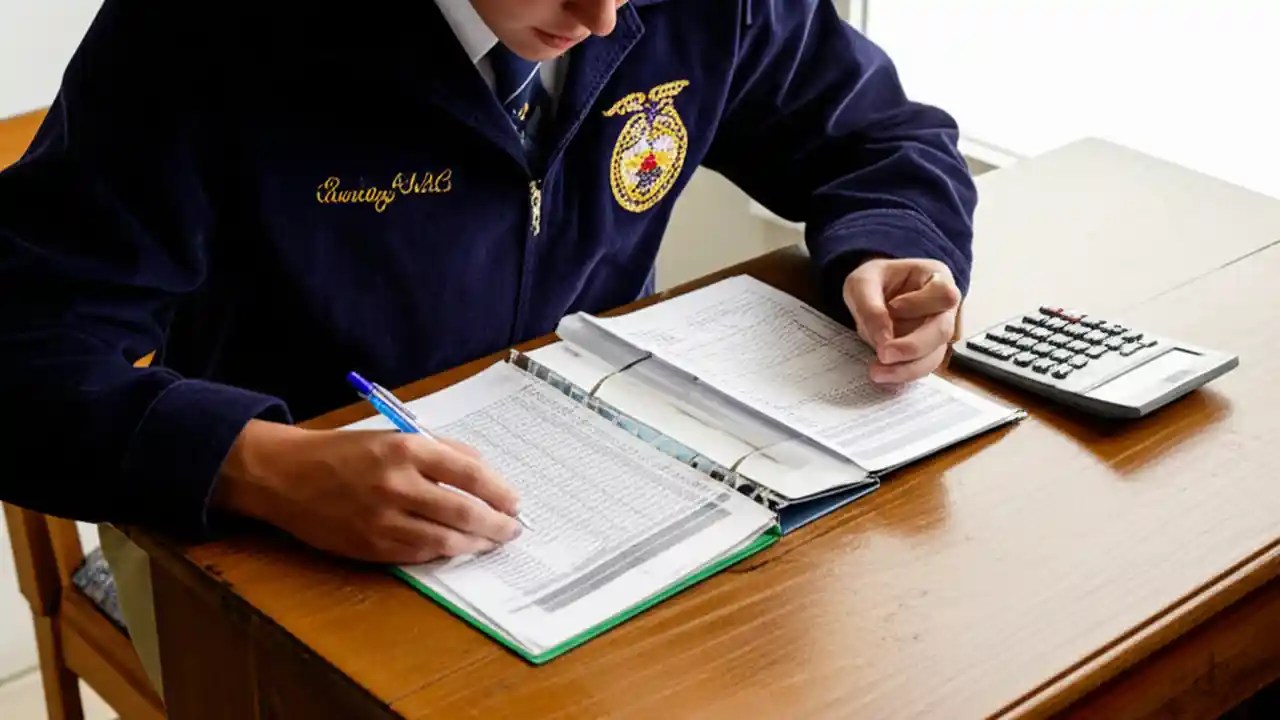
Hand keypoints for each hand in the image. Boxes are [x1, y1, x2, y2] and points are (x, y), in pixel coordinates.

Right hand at [212, 420, 521, 563]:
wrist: (285, 475)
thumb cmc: (344, 452)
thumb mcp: (393, 436)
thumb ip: (438, 452)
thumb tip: (484, 473)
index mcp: (405, 448)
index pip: (469, 471)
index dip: (499, 490)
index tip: (515, 501)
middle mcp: (395, 483)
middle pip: (463, 510)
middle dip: (496, 523)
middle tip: (513, 529)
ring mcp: (381, 518)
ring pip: (445, 539)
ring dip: (476, 544)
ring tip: (491, 542)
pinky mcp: (369, 545)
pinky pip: (418, 554)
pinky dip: (443, 552)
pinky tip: (457, 548)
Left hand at [842, 257, 961, 383]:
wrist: (872, 294)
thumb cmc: (874, 281)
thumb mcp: (862, 283)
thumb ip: (870, 306)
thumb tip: (884, 339)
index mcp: (937, 278)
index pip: (943, 294)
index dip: (920, 304)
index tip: (893, 307)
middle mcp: (944, 308)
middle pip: (943, 331)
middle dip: (913, 346)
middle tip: (884, 354)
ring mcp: (937, 333)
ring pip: (934, 356)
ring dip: (907, 368)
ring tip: (876, 372)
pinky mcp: (925, 353)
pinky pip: (920, 368)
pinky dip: (902, 374)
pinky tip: (883, 374)